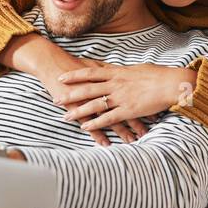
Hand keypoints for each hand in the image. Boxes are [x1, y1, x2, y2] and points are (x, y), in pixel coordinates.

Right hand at [0, 35, 151, 144]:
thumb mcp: (94, 65)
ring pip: (110, 118)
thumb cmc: (73, 64)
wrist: (53, 63)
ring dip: (121, 131)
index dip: (143, 104)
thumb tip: (116, 72)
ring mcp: (91, 100)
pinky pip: (91, 123)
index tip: (154, 113)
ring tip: (132, 140)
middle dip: (136, 121)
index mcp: (109, 80)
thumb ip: (106, 71)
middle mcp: (103, 91)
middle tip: (146, 130)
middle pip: (124, 107)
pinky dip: (99, 134)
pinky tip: (106, 144)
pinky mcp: (79, 108)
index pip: (131, 94)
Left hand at [58, 63, 196, 139]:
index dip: (74, 75)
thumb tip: (114, 69)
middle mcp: (116, 84)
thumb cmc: (157, 75)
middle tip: (55, 98)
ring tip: (65, 117)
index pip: (90, 73)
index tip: (61, 77)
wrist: (172, 83)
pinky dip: (96, 123)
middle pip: (87, 89)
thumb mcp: (136, 68)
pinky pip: (108, 118)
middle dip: (70, 94)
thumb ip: (122, 71)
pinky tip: (85, 127)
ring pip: (94, 105)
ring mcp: (121, 97)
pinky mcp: (128, 110)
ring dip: (78, 112)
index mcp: (118, 72)